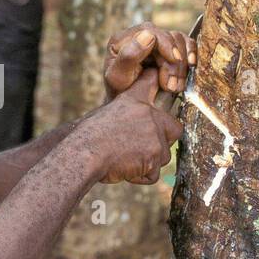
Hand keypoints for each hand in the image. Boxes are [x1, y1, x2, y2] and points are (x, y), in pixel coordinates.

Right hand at [77, 67, 182, 184]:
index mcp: (133, 99)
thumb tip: (131, 120)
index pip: (151, 82)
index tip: (157, 82)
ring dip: (148, 162)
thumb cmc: (86, 136)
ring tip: (124, 159)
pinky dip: (140, 177)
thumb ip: (123, 112)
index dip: (156, 83)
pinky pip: (153, 174)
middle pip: (174, 128)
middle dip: (164, 140)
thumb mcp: (103, 113)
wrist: (84, 152)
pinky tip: (124, 170)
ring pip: (163, 156)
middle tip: (143, 147)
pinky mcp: (154, 156)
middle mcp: (149, 115)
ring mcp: (155, 136)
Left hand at [102, 23, 196, 100]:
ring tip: (175, 87)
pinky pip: (185, 43)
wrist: (128, 103)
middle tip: (171, 87)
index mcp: (123, 39)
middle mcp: (140, 36)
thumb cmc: (120, 92)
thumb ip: (128, 56)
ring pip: (178, 40)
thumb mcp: (118, 77)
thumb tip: (148, 35)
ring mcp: (155, 41)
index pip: (150, 31)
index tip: (174, 61)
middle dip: (173, 63)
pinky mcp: (168, 48)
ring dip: (181, 64)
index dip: (166, 44)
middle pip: (167, 37)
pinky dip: (191, 53)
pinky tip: (191, 66)